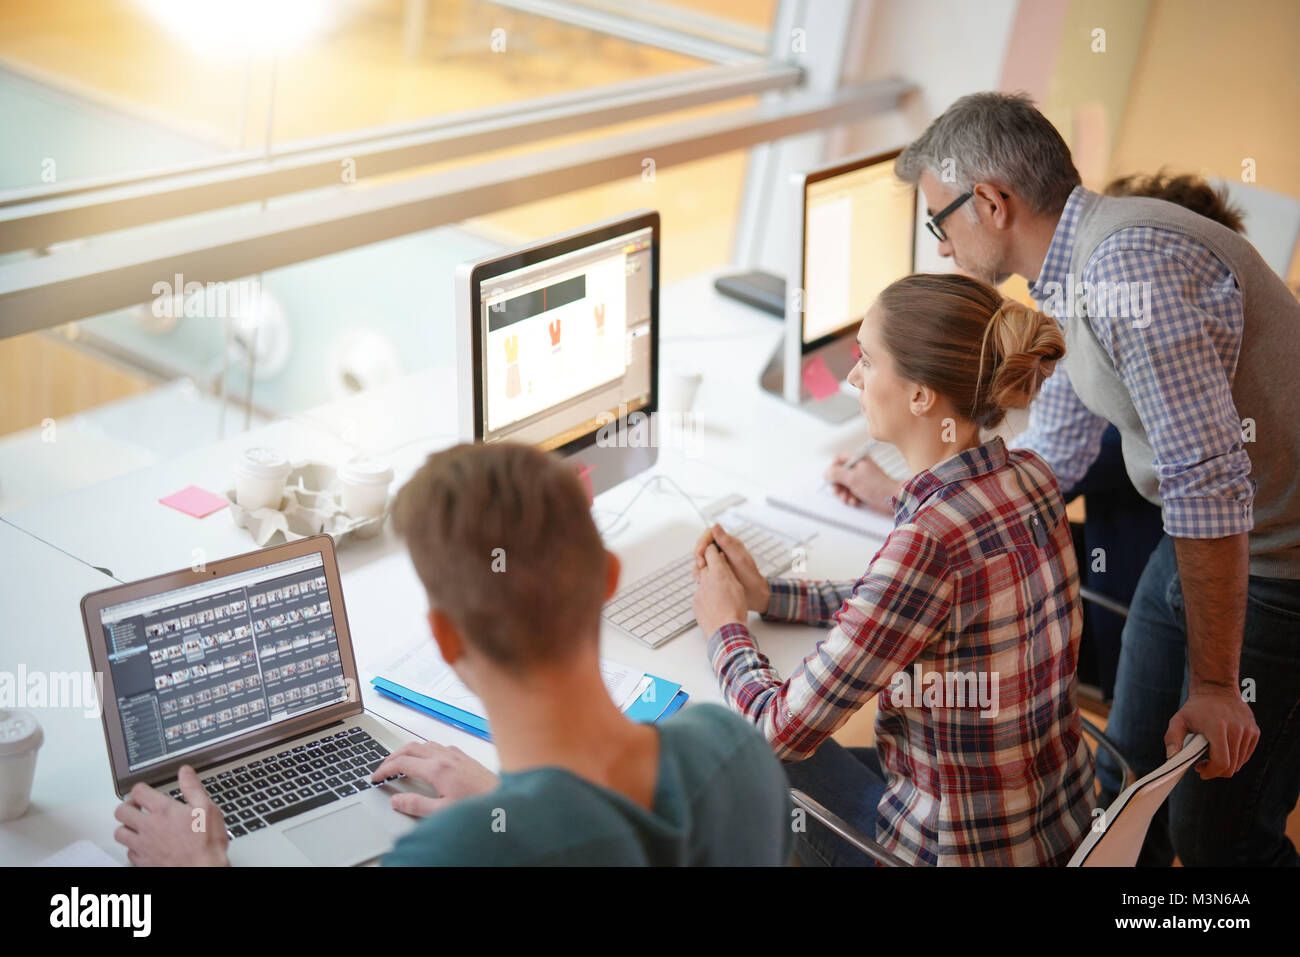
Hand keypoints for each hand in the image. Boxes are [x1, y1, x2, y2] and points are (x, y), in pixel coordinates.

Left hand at [113, 765, 229, 866]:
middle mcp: (148, 827)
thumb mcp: (207, 809)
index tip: (146, 792)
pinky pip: (128, 852)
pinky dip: (133, 847)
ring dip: (126, 827)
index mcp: (163, 811)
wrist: (201, 871)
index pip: (138, 791)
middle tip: (137, 808)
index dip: (140, 789)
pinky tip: (144, 846)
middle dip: (127, 807)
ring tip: (137, 826)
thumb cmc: (206, 844)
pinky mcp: (142, 862)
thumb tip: (185, 772)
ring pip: (119, 833)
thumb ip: (192, 788)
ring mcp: (143, 846)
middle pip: (121, 811)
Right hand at [372, 741, 497, 816]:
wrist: (506, 800)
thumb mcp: (442, 811)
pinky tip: (426, 760)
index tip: (375, 777)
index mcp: (438, 769)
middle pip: (410, 747)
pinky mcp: (464, 757)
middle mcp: (446, 757)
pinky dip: (424, 750)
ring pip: (424, 744)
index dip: (385, 769)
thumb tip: (396, 800)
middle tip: (382, 768)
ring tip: (399, 762)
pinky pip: (438, 746)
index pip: (402, 763)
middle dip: (392, 756)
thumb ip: (416, 805)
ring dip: (408, 751)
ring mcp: (456, 754)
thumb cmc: (479, 805)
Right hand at [692, 523, 768, 612]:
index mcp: (728, 542)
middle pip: (702, 545)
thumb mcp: (739, 558)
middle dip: (698, 554)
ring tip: (701, 576)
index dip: (703, 541)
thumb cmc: (750, 575)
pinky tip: (701, 581)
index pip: (709, 534)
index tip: (701, 552)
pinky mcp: (713, 570)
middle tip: (701, 565)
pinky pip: (700, 569)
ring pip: (699, 557)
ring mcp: (716, 560)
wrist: (754, 594)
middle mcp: (721, 549)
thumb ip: (727, 542)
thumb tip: (715, 525)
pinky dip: (698, 574)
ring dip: (697, 566)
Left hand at [692, 543, 748, 636]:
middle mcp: (705, 579)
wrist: (726, 630)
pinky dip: (706, 596)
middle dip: (711, 567)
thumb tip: (723, 562)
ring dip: (709, 583)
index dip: (713, 550)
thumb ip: (728, 571)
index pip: (710, 551)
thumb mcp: (737, 586)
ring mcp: (699, 591)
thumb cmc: (735, 609)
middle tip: (720, 573)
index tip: (715, 551)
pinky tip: (715, 604)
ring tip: (720, 594)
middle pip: (704, 566)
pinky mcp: (695, 602)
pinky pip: (700, 594)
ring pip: (702, 581)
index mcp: (718, 572)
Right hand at [826, 453, 899, 512]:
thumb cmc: (877, 486)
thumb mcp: (852, 478)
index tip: (830, 477)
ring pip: (844, 485)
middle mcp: (859, 468)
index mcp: (858, 459)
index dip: (832, 468)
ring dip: (843, 493)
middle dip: (837, 485)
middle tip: (838, 491)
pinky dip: (850, 498)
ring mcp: (861, 479)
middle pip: (839, 473)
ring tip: (847, 498)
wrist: (892, 499)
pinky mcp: (863, 489)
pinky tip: (854, 501)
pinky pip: (851, 492)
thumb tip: (826, 473)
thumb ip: (836, 474)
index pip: (839, 458)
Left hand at [1165, 685, 1259, 778]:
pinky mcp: (1254, 731)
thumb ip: (1172, 738)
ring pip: (1240, 762)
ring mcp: (1248, 731)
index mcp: (1218, 728)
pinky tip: (1222, 750)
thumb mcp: (1178, 720)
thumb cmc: (1196, 708)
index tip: (1199, 771)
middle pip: (1232, 766)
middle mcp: (1236, 730)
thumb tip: (1171, 757)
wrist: (1216, 688)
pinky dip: (1235, 758)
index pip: (1222, 762)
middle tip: (1202, 765)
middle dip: (1216, 771)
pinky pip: (1246, 754)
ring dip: (1225, 765)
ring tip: (1211, 756)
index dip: (1211, 772)